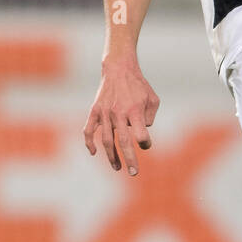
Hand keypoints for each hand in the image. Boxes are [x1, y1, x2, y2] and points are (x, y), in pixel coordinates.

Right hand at [83, 60, 159, 174]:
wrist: (119, 69)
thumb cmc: (139, 86)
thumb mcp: (153, 99)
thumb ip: (150, 118)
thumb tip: (142, 132)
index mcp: (135, 111)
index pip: (141, 135)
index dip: (145, 143)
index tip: (146, 143)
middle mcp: (119, 113)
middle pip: (123, 142)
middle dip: (129, 159)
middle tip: (134, 173)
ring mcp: (104, 113)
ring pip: (106, 140)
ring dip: (111, 156)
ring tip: (117, 168)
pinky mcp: (94, 111)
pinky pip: (88, 130)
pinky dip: (89, 143)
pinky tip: (93, 152)